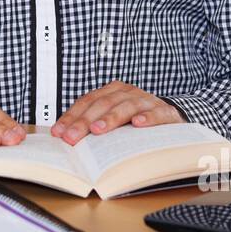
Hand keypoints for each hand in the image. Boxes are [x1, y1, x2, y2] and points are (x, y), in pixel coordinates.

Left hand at [52, 81, 184, 145]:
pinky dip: (147, 117)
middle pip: (102, 104)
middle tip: (72, 138)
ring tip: (97, 130)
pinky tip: (138, 124)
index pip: (87, 102)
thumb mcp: (115, 119)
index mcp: (111, 92)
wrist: (172, 116)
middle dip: (84, 122)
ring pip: (125, 106)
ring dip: (110, 118)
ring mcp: (146, 100)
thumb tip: (67, 139)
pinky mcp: (165, 111)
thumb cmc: (136, 119)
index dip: (71, 117)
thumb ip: (95, 125)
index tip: (58, 133)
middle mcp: (127, 92)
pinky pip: (156, 113)